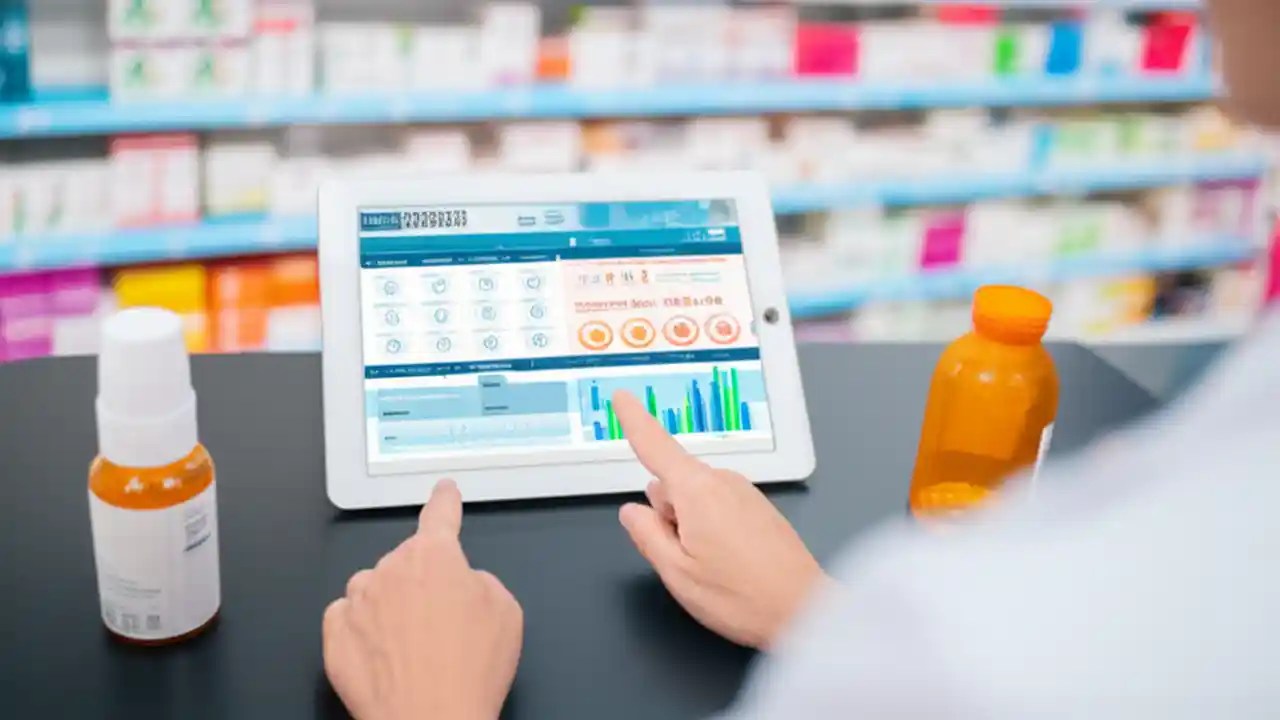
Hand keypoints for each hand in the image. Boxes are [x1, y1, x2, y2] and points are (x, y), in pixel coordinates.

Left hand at [323, 480, 522, 719]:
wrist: (430, 719)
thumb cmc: (471, 671)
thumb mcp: (506, 613)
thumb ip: (480, 582)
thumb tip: (461, 584)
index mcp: (435, 557)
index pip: (440, 516)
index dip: (444, 501)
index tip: (443, 490)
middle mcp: (391, 569)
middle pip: (408, 564)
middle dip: (424, 587)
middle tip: (445, 628)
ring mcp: (358, 601)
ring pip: (375, 589)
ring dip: (391, 607)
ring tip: (413, 648)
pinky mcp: (334, 634)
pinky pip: (347, 617)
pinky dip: (363, 630)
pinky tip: (384, 656)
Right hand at [613, 391, 827, 649]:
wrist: (806, 610)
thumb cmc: (740, 596)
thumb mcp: (676, 573)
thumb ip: (647, 535)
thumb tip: (633, 510)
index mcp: (697, 490)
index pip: (655, 446)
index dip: (634, 420)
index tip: (621, 396)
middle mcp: (722, 481)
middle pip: (673, 484)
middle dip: (666, 516)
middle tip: (687, 561)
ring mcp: (744, 492)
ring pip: (695, 499)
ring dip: (690, 526)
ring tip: (714, 569)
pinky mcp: (759, 507)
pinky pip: (718, 507)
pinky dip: (712, 530)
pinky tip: (731, 565)